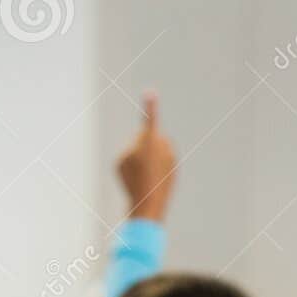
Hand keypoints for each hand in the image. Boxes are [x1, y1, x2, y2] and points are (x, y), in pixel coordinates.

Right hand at [116, 92, 175, 221]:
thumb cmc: (132, 180)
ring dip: (146, 156)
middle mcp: (165, 145)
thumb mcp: (123, 159)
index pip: (150, 119)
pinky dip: (151, 167)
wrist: (150, 203)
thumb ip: (133, 145)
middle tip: (137, 164)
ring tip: (143, 172)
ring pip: (152, 148)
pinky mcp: (174, 165)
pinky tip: (149, 178)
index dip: (149, 106)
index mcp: (151, 140)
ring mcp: (171, 155)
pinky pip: (156, 161)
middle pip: (145, 135)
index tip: (150, 93)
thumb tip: (145, 145)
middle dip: (139, 143)